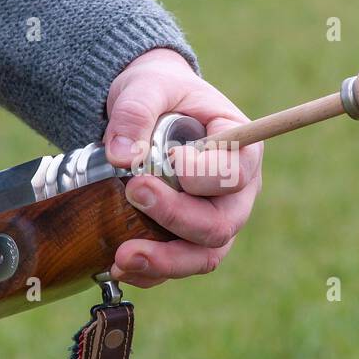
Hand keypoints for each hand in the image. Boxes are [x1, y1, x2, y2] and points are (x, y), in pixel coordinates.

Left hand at [102, 49, 261, 287]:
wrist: (146, 111)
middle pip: (220, 224)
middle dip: (176, 217)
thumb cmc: (159, 93)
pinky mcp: (186, 241)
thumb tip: (121, 155)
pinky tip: (117, 267)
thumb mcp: (148, 86)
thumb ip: (136, 110)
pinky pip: (176, 268)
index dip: (205, 176)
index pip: (235, 174)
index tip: (171, 160)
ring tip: (122, 257)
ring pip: (203, 256)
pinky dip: (149, 273)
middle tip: (134, 192)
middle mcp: (235, 194)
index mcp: (240, 149)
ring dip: (165, 261)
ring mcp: (213, 222)